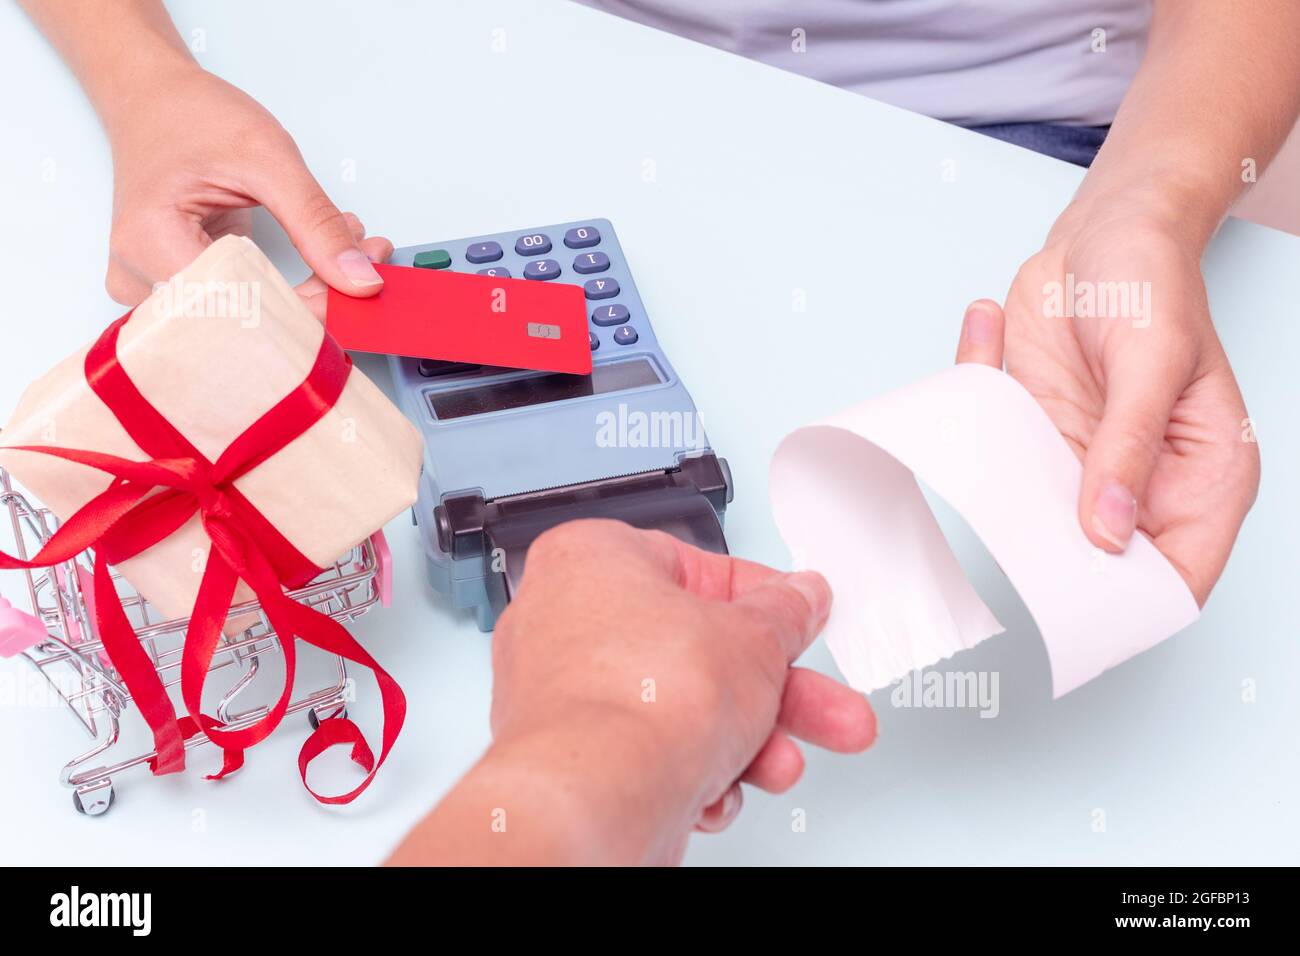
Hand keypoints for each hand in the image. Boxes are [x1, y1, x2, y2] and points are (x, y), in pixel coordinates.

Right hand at [103, 62, 389, 317]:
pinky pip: (243, 308)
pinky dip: (291, 287)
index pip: (240, 308)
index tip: (358, 286)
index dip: (307, 309)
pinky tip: (319, 254)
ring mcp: (158, 290)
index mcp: (150, 243)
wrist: (154, 100)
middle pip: (244, 324)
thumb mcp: (268, 158)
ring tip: (346, 246)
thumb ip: (316, 223)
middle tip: (363, 258)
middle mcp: (142, 278)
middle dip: (316, 300)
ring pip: (248, 322)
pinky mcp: (183, 290)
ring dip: (308, 293)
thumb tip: (360, 281)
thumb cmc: (191, 116)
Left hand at [398, 519, 876, 866]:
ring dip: (745, 739)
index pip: (698, 568)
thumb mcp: (754, 638)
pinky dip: (692, 771)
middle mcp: (567, 620)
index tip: (800, 617)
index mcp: (594, 560)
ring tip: (783, 762)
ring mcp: (565, 694)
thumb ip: (785, 614)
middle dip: (774, 688)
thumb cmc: (642, 699)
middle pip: (698, 649)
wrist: (600, 797)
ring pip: (679, 708)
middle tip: (820, 702)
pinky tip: (716, 788)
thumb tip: (798, 599)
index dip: (764, 599)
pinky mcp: (575, 757)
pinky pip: (650, 753)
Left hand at [959, 200, 1258, 603]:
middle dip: (1046, 568)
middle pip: (1095, 564)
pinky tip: (970, 379)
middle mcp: (1139, 483)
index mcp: (1201, 476)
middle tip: (993, 570)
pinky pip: (991, 459)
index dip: (1131, 605)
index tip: (1072, 617)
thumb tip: (1108, 536)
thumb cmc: (1152, 282)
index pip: (1176, 575)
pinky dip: (969, 431)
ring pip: (1033, 522)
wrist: (1102, 228)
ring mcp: (1081, 463)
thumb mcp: (1152, 361)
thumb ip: (1129, 449)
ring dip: (994, 509)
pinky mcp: (1034, 435)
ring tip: (961, 493)